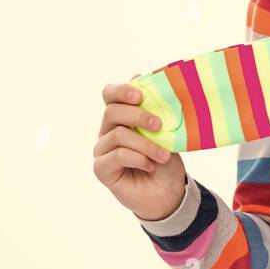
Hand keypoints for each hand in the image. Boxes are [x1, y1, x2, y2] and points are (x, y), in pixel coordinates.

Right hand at [93, 81, 186, 220]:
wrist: (168, 193)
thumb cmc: (165, 159)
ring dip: (146, 144)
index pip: (110, 95)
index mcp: (122, 117)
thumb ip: (155, 108)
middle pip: (112, 112)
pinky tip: (150, 165)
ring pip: (118, 135)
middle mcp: (107, 130)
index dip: (121, 90)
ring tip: (164, 155)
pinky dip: (138, 158)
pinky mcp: (101, 168)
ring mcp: (102, 150)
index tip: (140, 96)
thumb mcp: (166, 132)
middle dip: (138, 115)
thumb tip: (140, 75)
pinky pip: (117, 155)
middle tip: (159, 126)